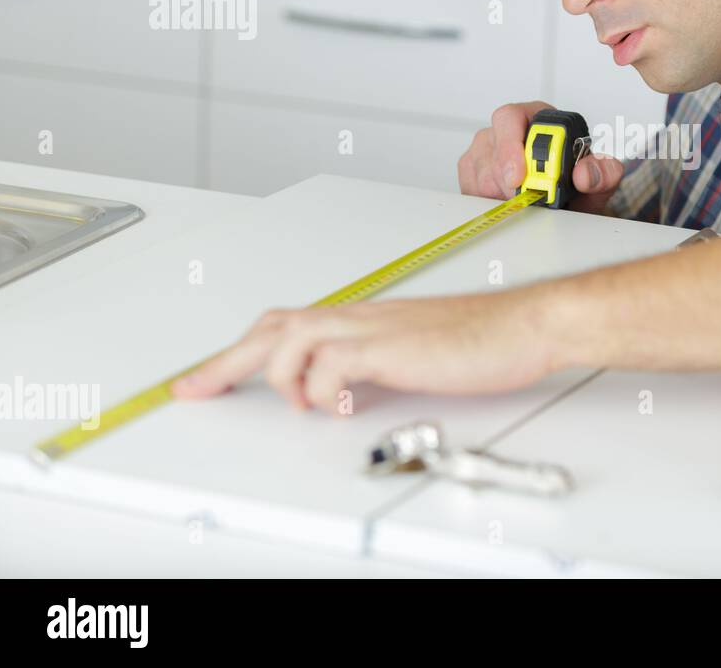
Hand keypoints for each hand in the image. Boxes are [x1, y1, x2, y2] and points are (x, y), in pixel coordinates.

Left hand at [170, 292, 554, 412]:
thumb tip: (351, 387)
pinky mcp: (391, 348)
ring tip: (302, 404)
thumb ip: (380, 363)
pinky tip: (340, 403)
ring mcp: (374, 328)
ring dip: (283, 376)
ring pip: (291, 339)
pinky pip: (330, 364)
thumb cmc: (489, 336)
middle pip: (273, 327)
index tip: (208, 374)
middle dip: (225, 361)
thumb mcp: (421, 349)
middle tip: (192, 388)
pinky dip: (322, 390)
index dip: (241, 350)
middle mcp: (362, 316)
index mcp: (366, 316)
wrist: (528, 324)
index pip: (288, 323)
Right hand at [458, 100, 623, 213]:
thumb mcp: (600, 177)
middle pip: (491, 152)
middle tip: (526, 201)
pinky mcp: (471, 172)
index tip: (519, 175)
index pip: (510, 118)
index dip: (510, 146)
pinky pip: (470, 190)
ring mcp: (485, 150)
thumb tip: (584, 174)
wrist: (570, 201)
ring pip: (479, 176)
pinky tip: (510, 204)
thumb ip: (603, 172)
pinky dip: (489, 204)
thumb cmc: (579, 181)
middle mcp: (507, 131)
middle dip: (508, 183)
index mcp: (536, 118)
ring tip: (527, 203)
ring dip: (502, 197)